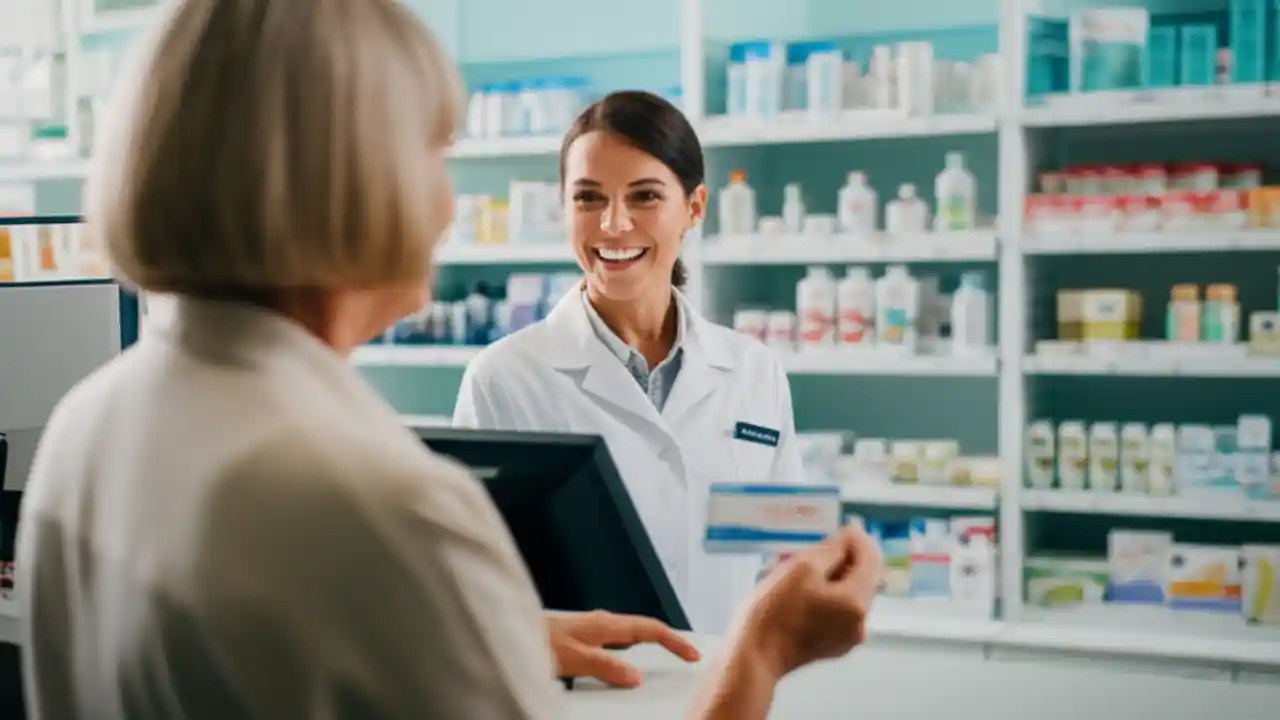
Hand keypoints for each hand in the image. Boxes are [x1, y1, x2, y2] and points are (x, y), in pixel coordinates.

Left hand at [545, 610, 701, 687]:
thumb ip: (605, 667)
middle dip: (667, 642)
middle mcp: (600, 623)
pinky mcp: (580, 638)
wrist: (506, 630)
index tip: (691, 654)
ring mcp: (590, 629)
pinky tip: (623, 665)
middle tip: (685, 656)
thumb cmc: (534, 639)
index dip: (674, 641)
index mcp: (604, 624)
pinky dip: (628, 655)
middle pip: (643, 630)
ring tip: (662, 659)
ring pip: (628, 637)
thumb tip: (634, 676)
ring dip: (647, 648)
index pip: (650, 628)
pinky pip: (614, 645)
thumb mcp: (574, 658)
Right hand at [737, 525, 883, 679]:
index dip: (859, 539)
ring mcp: (848, 638)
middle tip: (818, 546)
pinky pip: (839, 611)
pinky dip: (829, 596)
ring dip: (834, 576)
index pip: (872, 560)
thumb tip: (852, 536)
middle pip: (863, 579)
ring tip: (805, 567)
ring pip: (849, 595)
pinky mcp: (833, 645)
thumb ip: (833, 549)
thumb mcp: (802, 567)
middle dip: (845, 558)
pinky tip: (804, 591)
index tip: (843, 527)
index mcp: (857, 602)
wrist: (754, 655)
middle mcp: (860, 622)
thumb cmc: (775, 609)